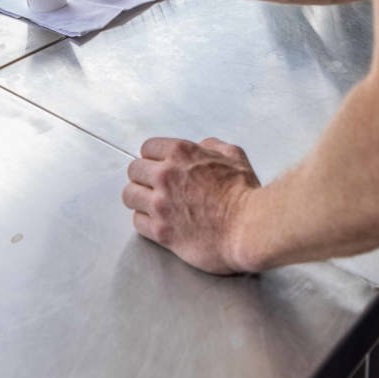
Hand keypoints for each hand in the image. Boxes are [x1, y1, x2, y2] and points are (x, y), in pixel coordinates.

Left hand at [122, 137, 260, 273]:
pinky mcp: (161, 231)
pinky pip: (137, 222)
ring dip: (140, 199)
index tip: (158, 166)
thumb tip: (202, 146)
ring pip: (129, 196)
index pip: (147, 148)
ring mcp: (160, 204)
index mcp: (181, 153)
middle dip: (144, 177)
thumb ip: (212, 146)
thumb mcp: (234, 155)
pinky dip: (146, 222)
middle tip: (153, 186)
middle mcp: (165, 176)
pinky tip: (158, 222)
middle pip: (134, 171)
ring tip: (151, 205)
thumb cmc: (245, 194)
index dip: (154, 157)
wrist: (249, 228)